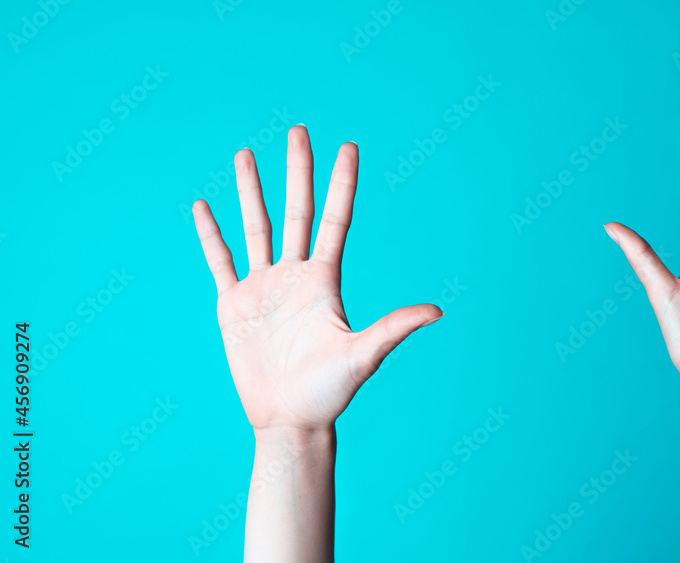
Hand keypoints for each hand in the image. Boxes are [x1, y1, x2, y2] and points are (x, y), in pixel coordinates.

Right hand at [192, 126, 441, 430]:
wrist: (290, 420)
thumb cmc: (330, 392)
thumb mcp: (364, 355)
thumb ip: (393, 328)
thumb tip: (438, 311)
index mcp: (326, 280)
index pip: (336, 220)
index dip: (342, 184)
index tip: (348, 147)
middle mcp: (296, 276)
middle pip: (297, 212)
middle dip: (298, 171)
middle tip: (299, 130)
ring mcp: (264, 288)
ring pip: (257, 228)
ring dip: (251, 191)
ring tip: (246, 153)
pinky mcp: (234, 306)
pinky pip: (221, 262)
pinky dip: (211, 235)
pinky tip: (204, 206)